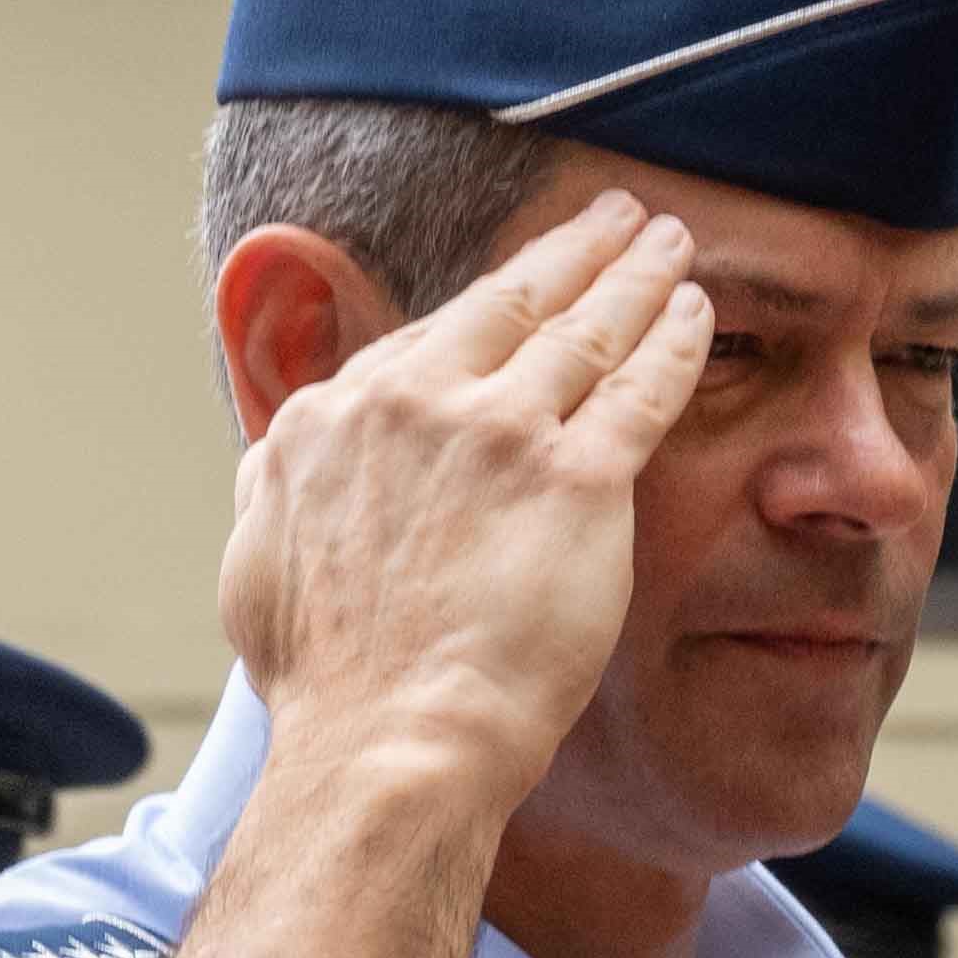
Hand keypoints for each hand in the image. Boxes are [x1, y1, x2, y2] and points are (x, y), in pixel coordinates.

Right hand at [218, 192, 710, 790]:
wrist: (389, 740)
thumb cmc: (326, 682)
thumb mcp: (258, 565)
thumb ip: (274, 494)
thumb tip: (275, 464)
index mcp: (333, 419)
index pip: (427, 341)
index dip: (486, 307)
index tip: (520, 288)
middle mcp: (413, 403)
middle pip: (509, 302)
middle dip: (571, 250)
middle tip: (612, 218)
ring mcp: (499, 434)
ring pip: (583, 327)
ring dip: (634, 275)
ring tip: (668, 243)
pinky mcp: (579, 479)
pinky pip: (640, 387)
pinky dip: (674, 340)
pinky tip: (698, 313)